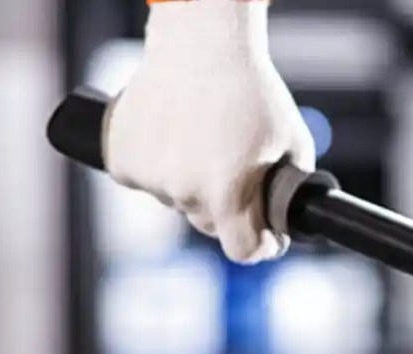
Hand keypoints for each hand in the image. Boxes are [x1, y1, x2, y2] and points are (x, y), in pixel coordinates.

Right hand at [104, 0, 315, 263]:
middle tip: (236, 168)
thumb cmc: (252, 92)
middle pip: (208, 224)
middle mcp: (183, 191)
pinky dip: (158, 166)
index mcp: (226, 194)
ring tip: (204, 139)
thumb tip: (286, 222)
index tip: (267, 234)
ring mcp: (148, 176)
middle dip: (228, 207)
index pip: (242, 250)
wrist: (201, 44)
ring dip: (191, 182)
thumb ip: (290, 191)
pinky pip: (146, 179)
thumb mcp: (292, 144)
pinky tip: (174, 134)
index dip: (260, 244)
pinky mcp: (120, 158)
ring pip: (177, 199)